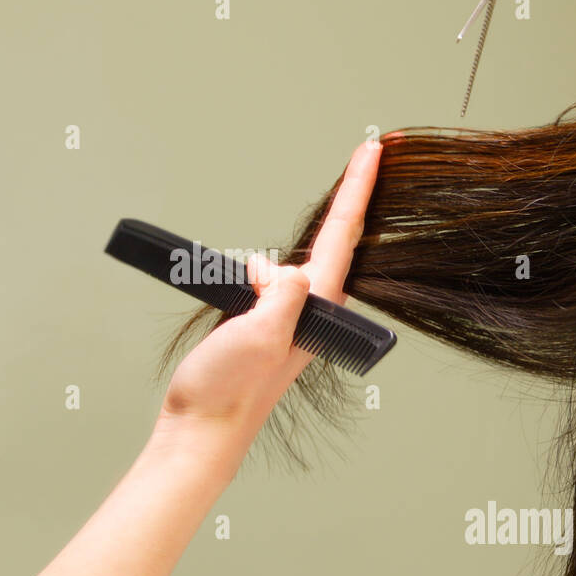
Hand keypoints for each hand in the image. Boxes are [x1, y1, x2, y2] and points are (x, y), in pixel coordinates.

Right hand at [159, 139, 381, 437]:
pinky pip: (277, 279)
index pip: (344, 234)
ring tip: (330, 195)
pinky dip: (270, 263)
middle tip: (368, 154)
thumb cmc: (229, 390)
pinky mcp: (267, 323)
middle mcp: (312, 309)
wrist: (202, 426)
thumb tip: (283, 270)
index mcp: (316, 306)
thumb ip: (283, 295)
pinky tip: (257, 267)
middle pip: (339, 240)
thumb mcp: (258, 335)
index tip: (373, 150)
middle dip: (354, 197)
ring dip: (314, 229)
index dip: (358, 187)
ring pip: (305, 258)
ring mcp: (291, 317)